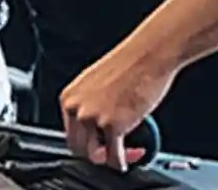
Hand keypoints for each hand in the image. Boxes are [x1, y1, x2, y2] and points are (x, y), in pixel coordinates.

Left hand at [58, 44, 175, 171]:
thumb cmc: (129, 64)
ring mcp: (92, 118)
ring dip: (111, 159)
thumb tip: (99, 127)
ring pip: (94, 156)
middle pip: (78, 148)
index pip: (70, 132)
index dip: (88, 142)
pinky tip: (130, 159)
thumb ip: (92, 106)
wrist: (148, 54)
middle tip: (114, 152)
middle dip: (98, 154)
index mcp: (69, 97)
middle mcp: (76, 108)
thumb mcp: (98, 85)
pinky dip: (122, 163)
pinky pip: (114, 157)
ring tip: (127, 153)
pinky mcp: (112, 126)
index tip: (103, 142)